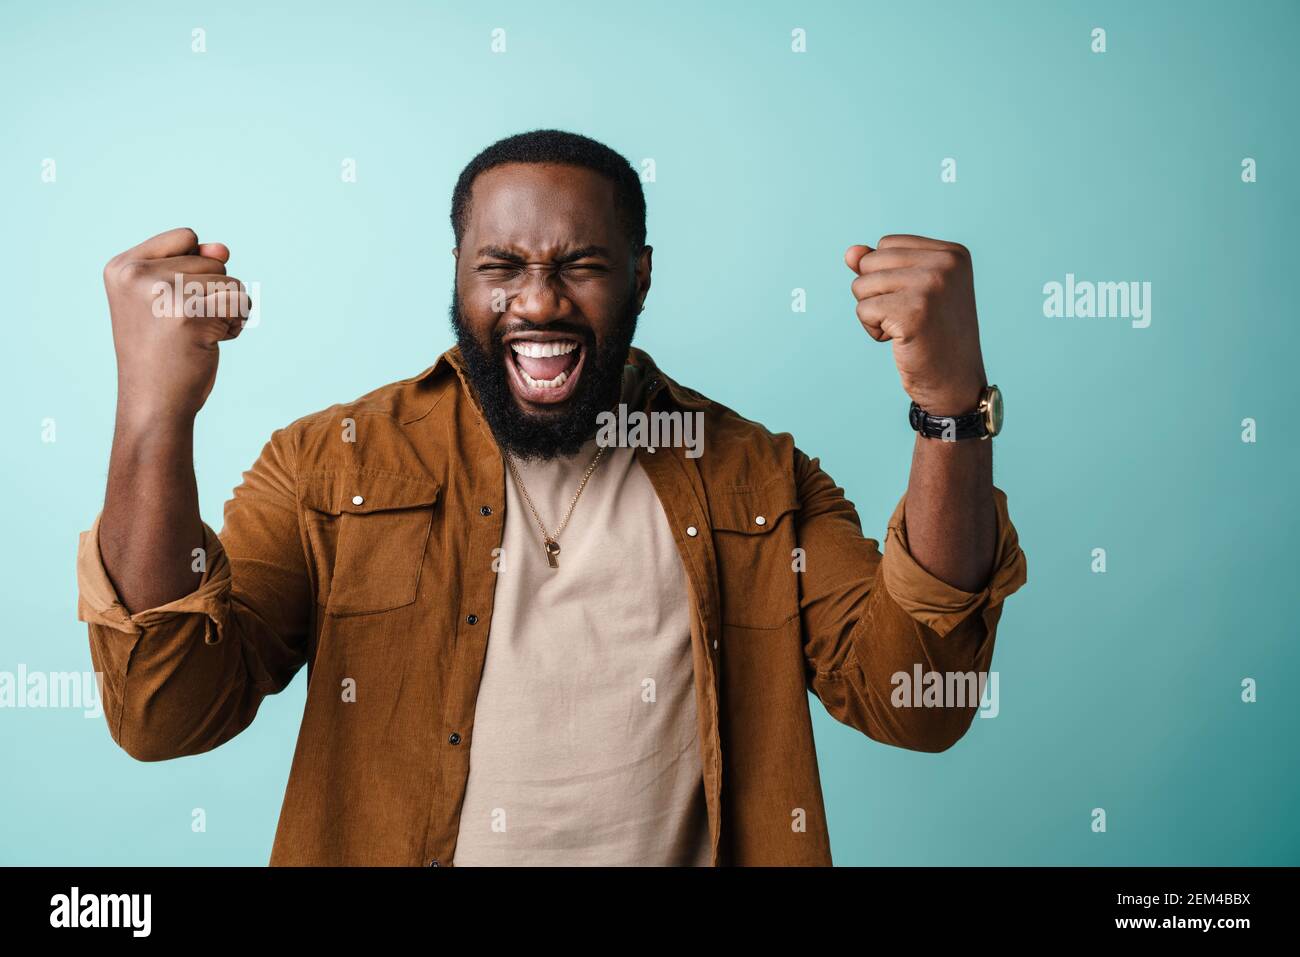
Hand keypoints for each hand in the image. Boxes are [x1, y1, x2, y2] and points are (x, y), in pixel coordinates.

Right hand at [103, 227, 249, 423]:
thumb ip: (194, 265)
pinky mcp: (188, 313)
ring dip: (228, 311)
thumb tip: (222, 248)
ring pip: (231, 281)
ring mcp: (160, 292)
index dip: (197, 269)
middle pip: (212, 260)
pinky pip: (240, 302)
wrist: (153, 403)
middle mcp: (135, 274)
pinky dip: (237, 324)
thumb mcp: (168, 299)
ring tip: (198, 335)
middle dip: (213, 295)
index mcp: (122, 266)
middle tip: (185, 328)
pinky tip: (212, 342)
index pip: (186, 237)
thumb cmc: (163, 353)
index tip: (172, 303)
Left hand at [845, 234, 986, 415]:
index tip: (917, 301)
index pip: (886, 244)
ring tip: (904, 328)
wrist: (955, 382)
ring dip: (873, 313)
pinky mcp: (912, 312)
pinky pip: (863, 310)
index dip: (887, 277)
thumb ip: (882, 267)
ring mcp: (931, 285)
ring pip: (861, 285)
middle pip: (870, 262)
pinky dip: (872, 330)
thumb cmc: (934, 337)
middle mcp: (945, 264)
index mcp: (952, 253)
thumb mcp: (913, 292)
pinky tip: (900, 340)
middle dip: (876, 294)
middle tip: (908, 317)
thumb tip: (850, 253)